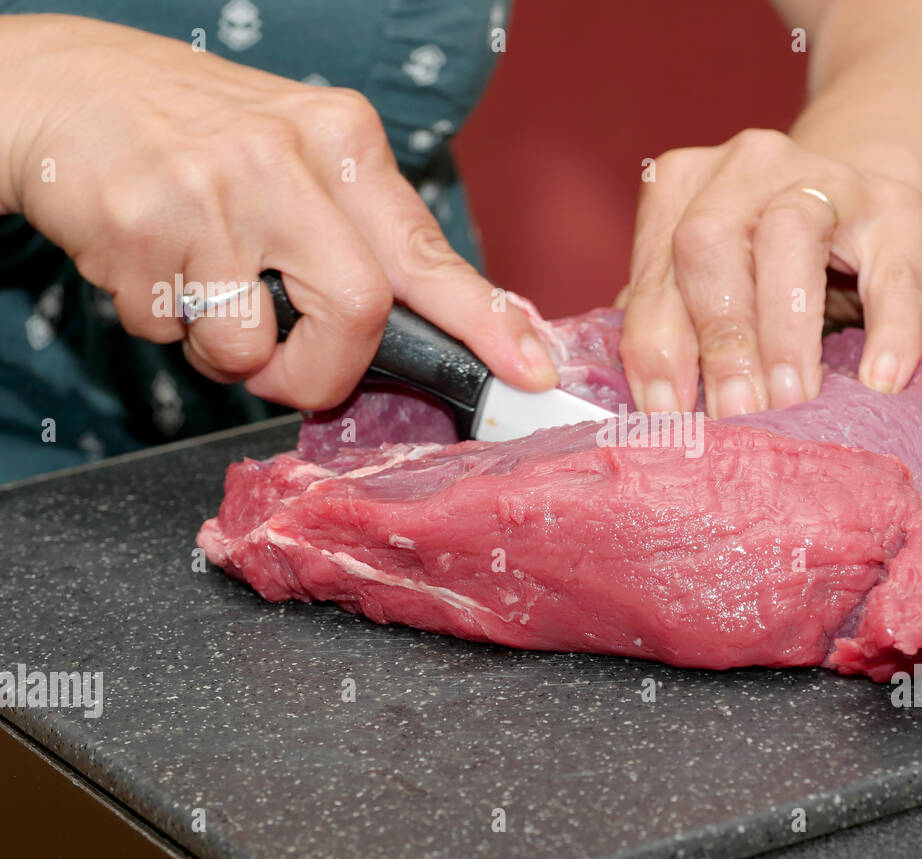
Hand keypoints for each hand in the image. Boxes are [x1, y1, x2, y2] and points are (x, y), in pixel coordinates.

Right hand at [1, 14, 557, 408]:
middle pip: (358, 313)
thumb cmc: (193, 136)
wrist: (58, 89)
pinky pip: (174, 333)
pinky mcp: (139, 226)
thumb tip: (429, 323)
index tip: (529, 369)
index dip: (485, 321)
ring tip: (200, 294)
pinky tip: (151, 264)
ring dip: (228, 355)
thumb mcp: (295, 153)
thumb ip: (359, 231)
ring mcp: (211, 190)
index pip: (427, 249)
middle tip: (291, 371)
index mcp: (340, 139)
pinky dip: (164, 326)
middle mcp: (285, 158)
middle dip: (324, 372)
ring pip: (253, 344)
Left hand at [617, 128, 921, 416]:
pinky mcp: (899, 210)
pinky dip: (888, 330)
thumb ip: (669, 314)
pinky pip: (893, 272)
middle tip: (732, 415)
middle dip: (718, 339)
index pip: (658, 266)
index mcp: (684, 183)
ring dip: (785, 334)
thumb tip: (640, 397)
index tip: (666, 412)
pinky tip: (880, 380)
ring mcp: (826, 179)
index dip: (656, 344)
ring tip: (790, 403)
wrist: (865, 197)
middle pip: (710, 243)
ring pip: (790, 239)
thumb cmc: (767, 255)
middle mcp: (747, 167)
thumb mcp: (709, 274)